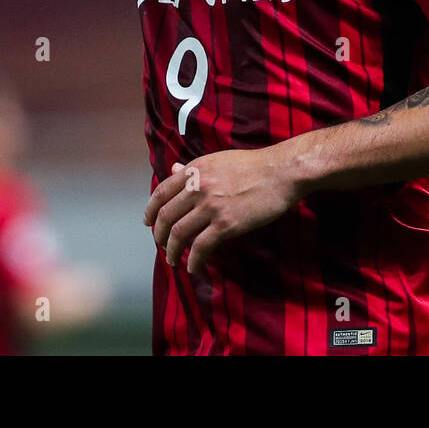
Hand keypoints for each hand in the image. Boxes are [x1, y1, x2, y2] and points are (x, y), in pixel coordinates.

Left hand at [143, 146, 300, 273]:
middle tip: (160, 244)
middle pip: (166, 216)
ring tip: (172, 260)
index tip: (147, 222)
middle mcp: (198, 187)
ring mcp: (211, 206)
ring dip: (172, 250)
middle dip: (159, 234)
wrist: (281, 172)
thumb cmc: (253, 165)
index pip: (161, 192)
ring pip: (179, 233)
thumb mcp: (218, 160)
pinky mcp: (226, 224)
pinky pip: (201, 246)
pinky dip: (193, 260)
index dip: (150, 210)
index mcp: (195, 170)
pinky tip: (193, 266)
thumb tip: (174, 169)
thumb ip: (194, 169)